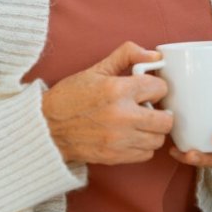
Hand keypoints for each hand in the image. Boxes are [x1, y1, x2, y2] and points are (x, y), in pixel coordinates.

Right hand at [41, 41, 172, 164]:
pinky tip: (133, 135)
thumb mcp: (97, 69)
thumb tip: (155, 55)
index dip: (156, 87)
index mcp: (118, 90)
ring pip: (158, 139)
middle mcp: (122, 117)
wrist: (45, 127)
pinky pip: (145, 154)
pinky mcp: (114, 157)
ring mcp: (119, 140)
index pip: (160, 88)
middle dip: (161, 111)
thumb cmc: (71, 97)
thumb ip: (128, 55)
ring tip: (141, 122)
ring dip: (154, 130)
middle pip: (166, 120)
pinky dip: (143, 145)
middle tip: (150, 107)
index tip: (148, 89)